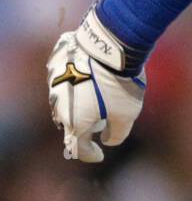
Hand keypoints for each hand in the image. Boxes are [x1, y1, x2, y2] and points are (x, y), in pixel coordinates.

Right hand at [46, 5, 145, 162]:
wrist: (109, 45)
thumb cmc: (120, 84)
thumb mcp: (127, 114)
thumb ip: (117, 134)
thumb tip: (109, 140)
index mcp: (74, 123)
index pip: (79, 149)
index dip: (91, 155)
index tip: (100, 155)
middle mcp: (59, 106)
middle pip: (70, 125)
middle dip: (85, 130)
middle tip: (102, 125)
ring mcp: (54, 84)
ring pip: (65, 103)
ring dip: (78, 107)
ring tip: (97, 102)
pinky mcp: (55, 66)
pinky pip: (64, 82)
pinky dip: (76, 87)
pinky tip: (91, 81)